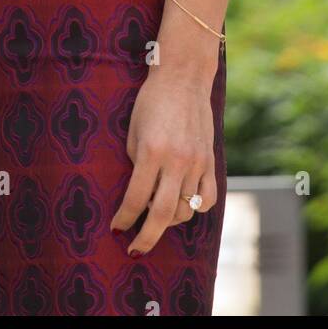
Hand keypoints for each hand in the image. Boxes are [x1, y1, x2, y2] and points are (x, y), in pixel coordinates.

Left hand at [110, 64, 217, 255]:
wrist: (183, 78)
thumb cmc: (151, 102)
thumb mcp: (134, 131)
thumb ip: (137, 165)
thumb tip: (139, 197)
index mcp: (151, 151)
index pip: (136, 198)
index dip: (124, 218)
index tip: (116, 229)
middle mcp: (176, 160)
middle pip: (162, 214)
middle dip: (145, 238)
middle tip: (134, 250)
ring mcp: (197, 163)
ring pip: (186, 210)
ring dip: (168, 222)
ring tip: (155, 220)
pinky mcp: (211, 162)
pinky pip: (208, 199)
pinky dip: (196, 209)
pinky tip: (182, 206)